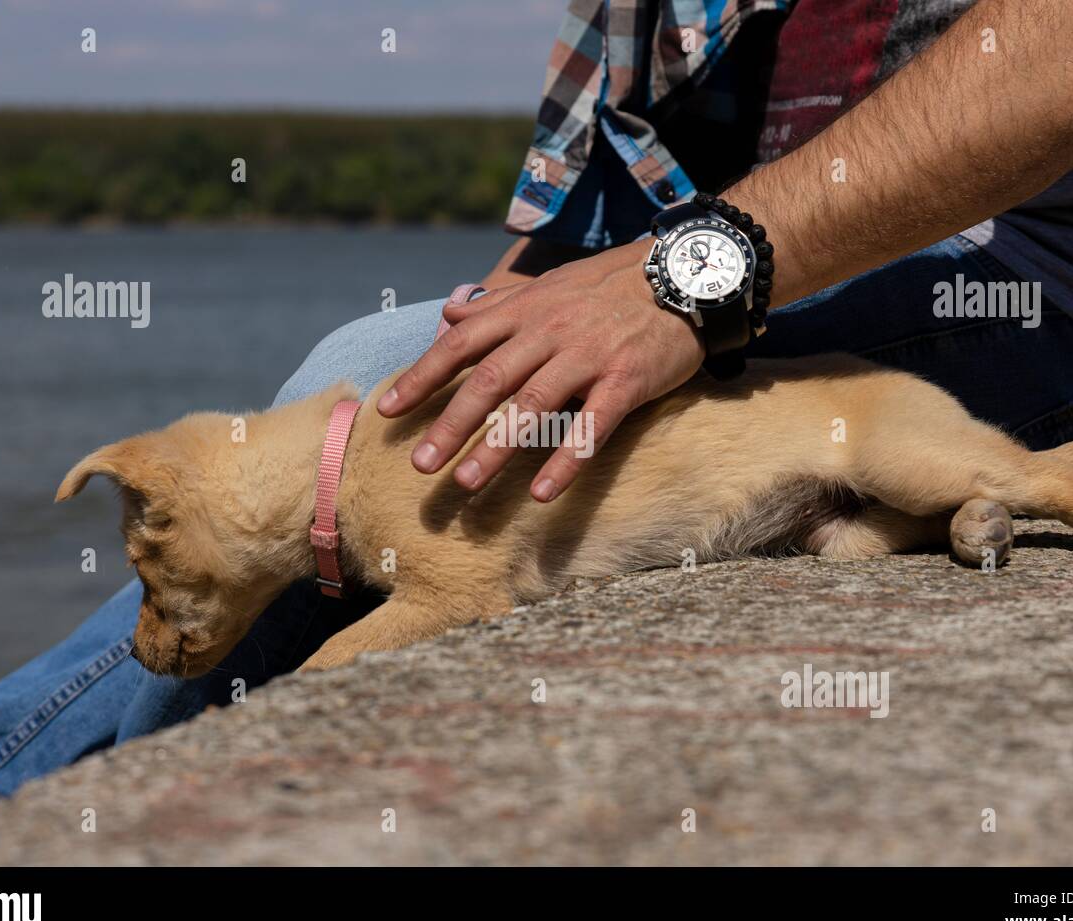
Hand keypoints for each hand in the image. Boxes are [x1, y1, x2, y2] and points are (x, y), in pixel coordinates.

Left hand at [375, 237, 705, 501]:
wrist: (685, 275)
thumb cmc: (611, 287)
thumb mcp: (549, 285)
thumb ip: (499, 303)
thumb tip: (448, 312)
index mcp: (526, 309)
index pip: (461, 344)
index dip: (421, 378)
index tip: (387, 412)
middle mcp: (550, 331)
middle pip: (489, 380)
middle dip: (449, 424)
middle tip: (420, 465)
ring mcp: (588, 356)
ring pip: (534, 405)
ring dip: (496, 447)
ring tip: (465, 483)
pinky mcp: (627, 381)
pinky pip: (592, 426)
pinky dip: (566, 460)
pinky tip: (543, 493)